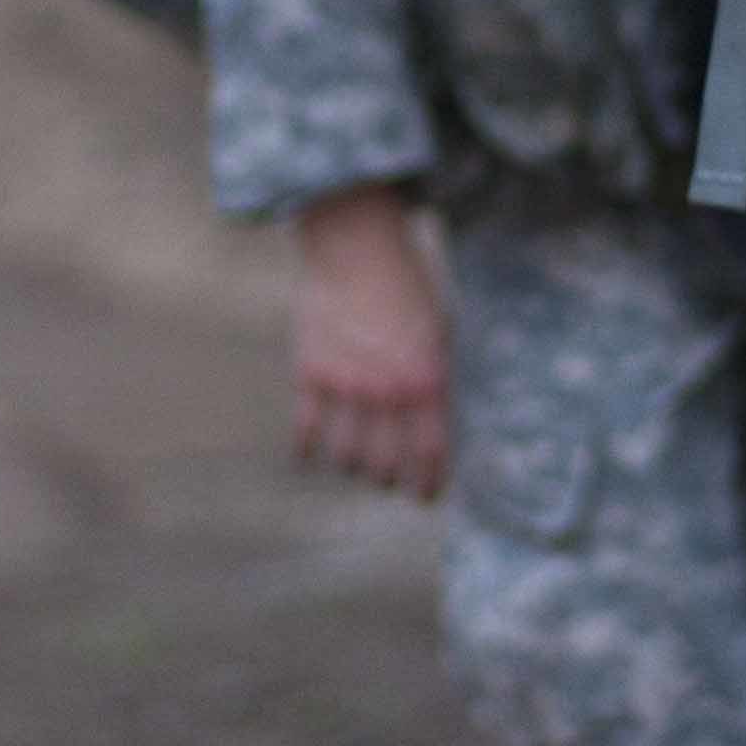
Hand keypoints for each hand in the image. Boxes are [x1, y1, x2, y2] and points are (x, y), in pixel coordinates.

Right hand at [288, 186, 453, 499]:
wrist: (358, 248)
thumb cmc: (406, 286)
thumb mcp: (438, 332)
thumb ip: (432, 380)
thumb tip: (431, 423)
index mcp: (428, 381)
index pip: (431, 454)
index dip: (429, 483)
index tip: (425, 497)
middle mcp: (387, 391)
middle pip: (385, 464)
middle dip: (387, 480)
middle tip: (387, 479)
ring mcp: (346, 385)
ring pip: (346, 456)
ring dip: (352, 467)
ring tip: (355, 464)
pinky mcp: (311, 373)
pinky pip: (307, 431)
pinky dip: (308, 451)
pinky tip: (310, 456)